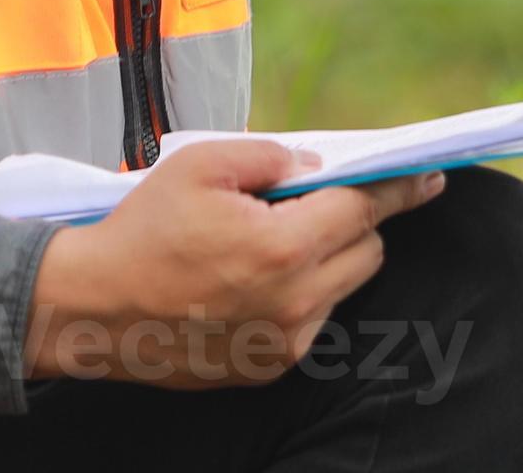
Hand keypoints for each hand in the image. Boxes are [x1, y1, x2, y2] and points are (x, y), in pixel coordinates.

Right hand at [23, 139, 444, 388]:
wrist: (92, 309)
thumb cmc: (143, 229)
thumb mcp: (201, 164)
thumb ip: (270, 156)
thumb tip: (317, 166)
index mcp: (281, 248)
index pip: (364, 209)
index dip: (398, 188)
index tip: (430, 176)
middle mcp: (293, 302)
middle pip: (365, 250)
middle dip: (352, 220)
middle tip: (317, 201)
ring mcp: (282, 342)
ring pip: (342, 287)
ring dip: (326, 259)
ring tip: (271, 241)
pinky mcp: (266, 366)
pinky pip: (310, 319)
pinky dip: (300, 294)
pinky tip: (253, 279)